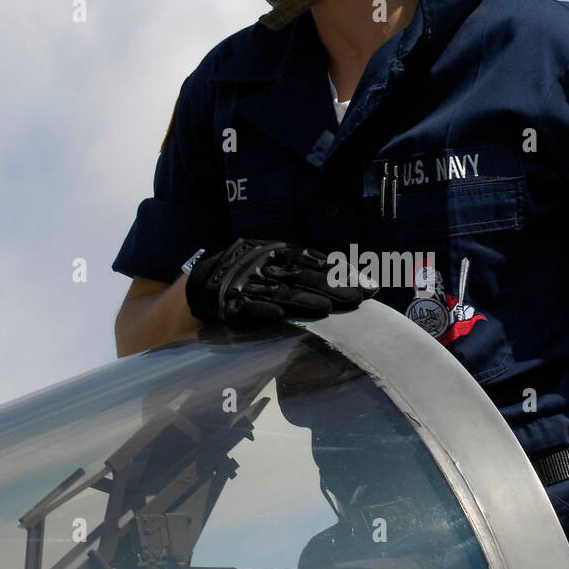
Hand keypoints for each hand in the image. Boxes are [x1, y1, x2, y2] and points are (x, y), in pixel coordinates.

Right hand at [185, 239, 375, 328]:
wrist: (202, 280)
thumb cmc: (251, 274)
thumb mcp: (277, 264)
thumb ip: (309, 269)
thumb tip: (352, 278)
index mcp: (278, 252)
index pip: (314, 260)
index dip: (339, 272)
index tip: (365, 285)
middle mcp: (265, 265)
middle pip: (303, 276)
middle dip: (331, 288)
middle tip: (358, 299)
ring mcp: (247, 284)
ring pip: (279, 293)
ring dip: (303, 301)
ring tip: (327, 309)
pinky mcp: (229, 304)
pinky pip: (248, 307)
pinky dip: (263, 311)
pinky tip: (280, 316)